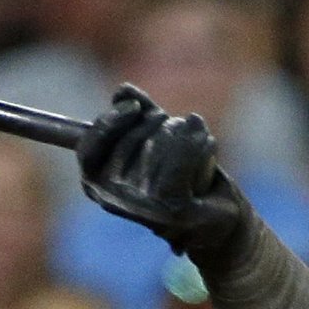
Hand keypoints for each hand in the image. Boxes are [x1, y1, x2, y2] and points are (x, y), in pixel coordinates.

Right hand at [74, 84, 254, 260]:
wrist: (219, 219)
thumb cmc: (184, 176)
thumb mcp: (156, 138)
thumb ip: (138, 113)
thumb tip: (122, 90)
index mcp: (99, 186)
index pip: (88, 150)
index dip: (108, 124)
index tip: (134, 106)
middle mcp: (114, 201)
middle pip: (129, 141)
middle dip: (157, 123)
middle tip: (173, 124)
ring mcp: (142, 209)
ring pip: (158, 146)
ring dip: (183, 132)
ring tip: (196, 139)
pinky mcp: (172, 211)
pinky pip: (180, 161)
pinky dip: (196, 143)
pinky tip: (206, 138)